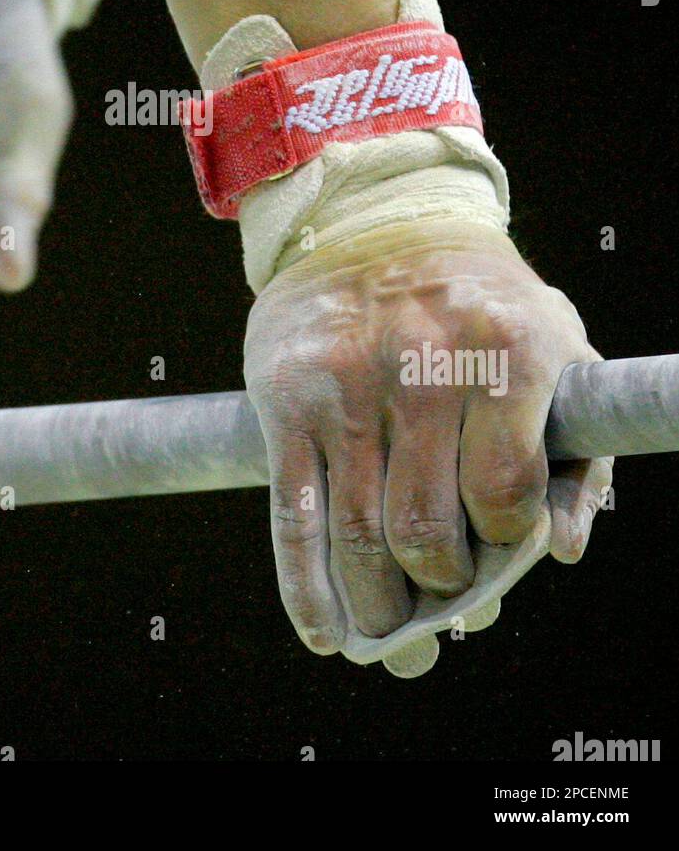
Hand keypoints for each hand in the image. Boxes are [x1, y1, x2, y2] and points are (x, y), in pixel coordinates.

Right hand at [244, 219, 611, 656]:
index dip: (505, 545)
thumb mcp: (552, 345)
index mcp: (505, 352)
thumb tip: (558, 551)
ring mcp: (345, 384)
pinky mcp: (285, 398)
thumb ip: (574, 450)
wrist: (371, 221)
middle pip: (424, 532)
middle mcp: (423, 368)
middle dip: (438, 594)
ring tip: (388, 636)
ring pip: (358, 538)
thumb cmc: (476, 299)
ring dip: (376, 611)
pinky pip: (293, 516)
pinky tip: (325, 631)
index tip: (498, 552)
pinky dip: (306, 589)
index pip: (505, 496)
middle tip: (442, 612)